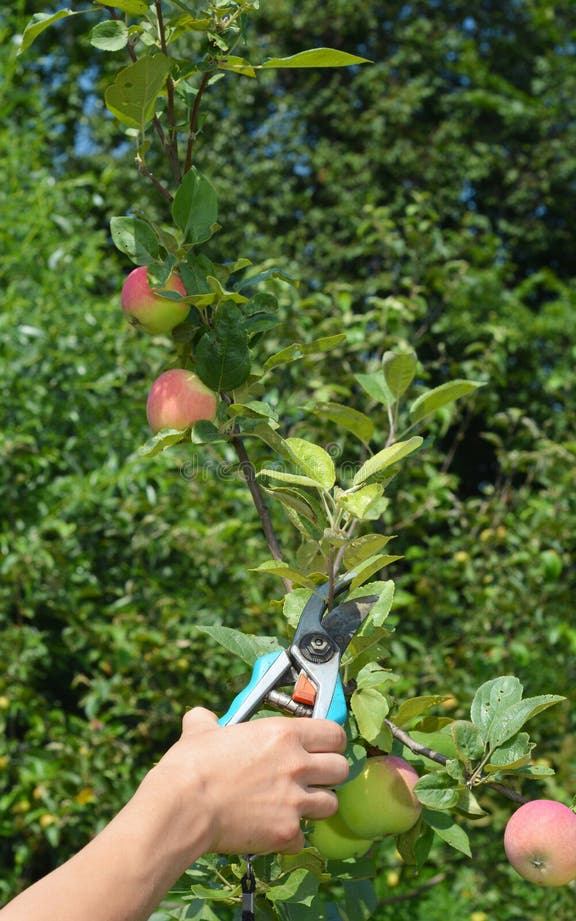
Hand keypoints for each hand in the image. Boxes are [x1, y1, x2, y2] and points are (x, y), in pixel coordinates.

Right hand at [143, 707, 349, 857]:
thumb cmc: (191, 766)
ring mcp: (295, 801)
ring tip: (294, 805)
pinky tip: (271, 830)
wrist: (183, 808)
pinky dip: (290, 837)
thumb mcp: (201, 731)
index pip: (334, 733)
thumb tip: (200, 717)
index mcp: (283, 734)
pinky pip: (303, 838)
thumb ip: (207, 720)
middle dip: (329, 774)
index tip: (321, 748)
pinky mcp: (286, 832)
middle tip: (311, 777)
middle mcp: (297, 765)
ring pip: (331, 804)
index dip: (330, 741)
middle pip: (342, 769)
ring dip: (315, 805)